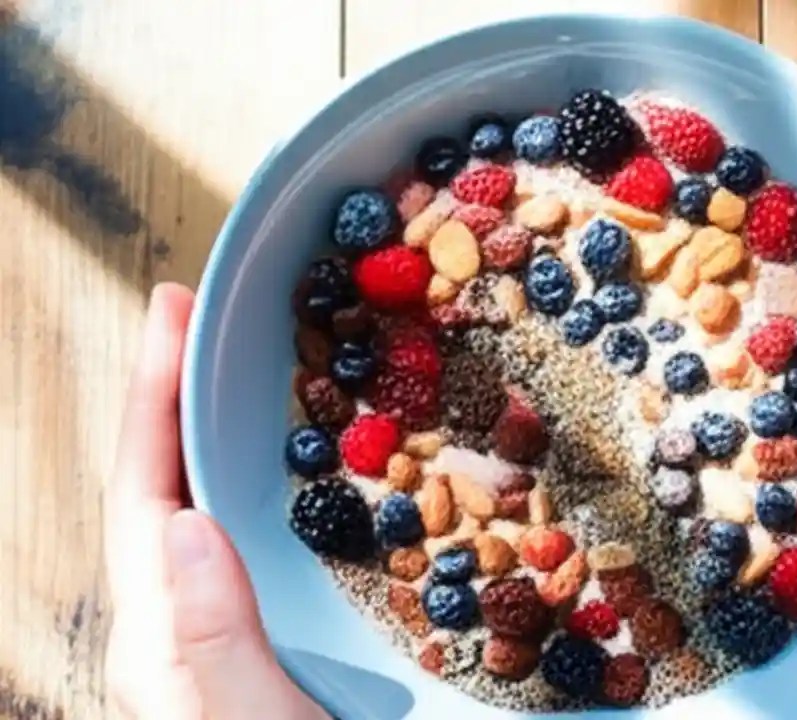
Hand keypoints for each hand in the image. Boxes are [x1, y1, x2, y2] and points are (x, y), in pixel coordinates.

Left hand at [104, 283, 327, 719]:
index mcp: (169, 636)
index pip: (148, 495)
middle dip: (188, 395)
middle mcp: (197, 624)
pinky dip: (304, 492)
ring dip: (246, 435)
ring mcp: (250, 632)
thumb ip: (207, 652)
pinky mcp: (299, 643)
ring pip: (236, 513)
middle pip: (179, 486)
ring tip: (271, 368)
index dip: (154, 396)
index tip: (173, 308)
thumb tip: (185, 530)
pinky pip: (288, 549)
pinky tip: (340, 472)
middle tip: (216, 315)